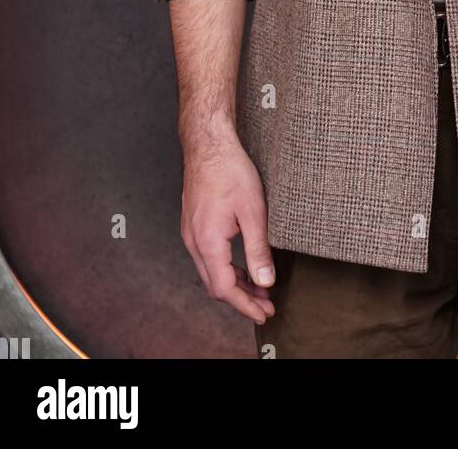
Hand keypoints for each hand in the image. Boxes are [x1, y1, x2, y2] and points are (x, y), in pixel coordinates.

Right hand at [180, 121, 276, 324]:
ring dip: (234, 283)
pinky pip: (207, 257)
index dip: (245, 305)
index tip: (264, 313)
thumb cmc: (230, 170)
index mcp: (207, 241)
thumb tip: (265, 280)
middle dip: (241, 298)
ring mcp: (191, 233)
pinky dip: (226, 268)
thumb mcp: (253, 211)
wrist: (209, 144)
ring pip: (210, 272)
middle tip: (266, 305)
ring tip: (259, 288)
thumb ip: (258, 249)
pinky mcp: (194, 224)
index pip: (225, 288)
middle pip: (215, 285)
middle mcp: (194, 241)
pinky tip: (242, 266)